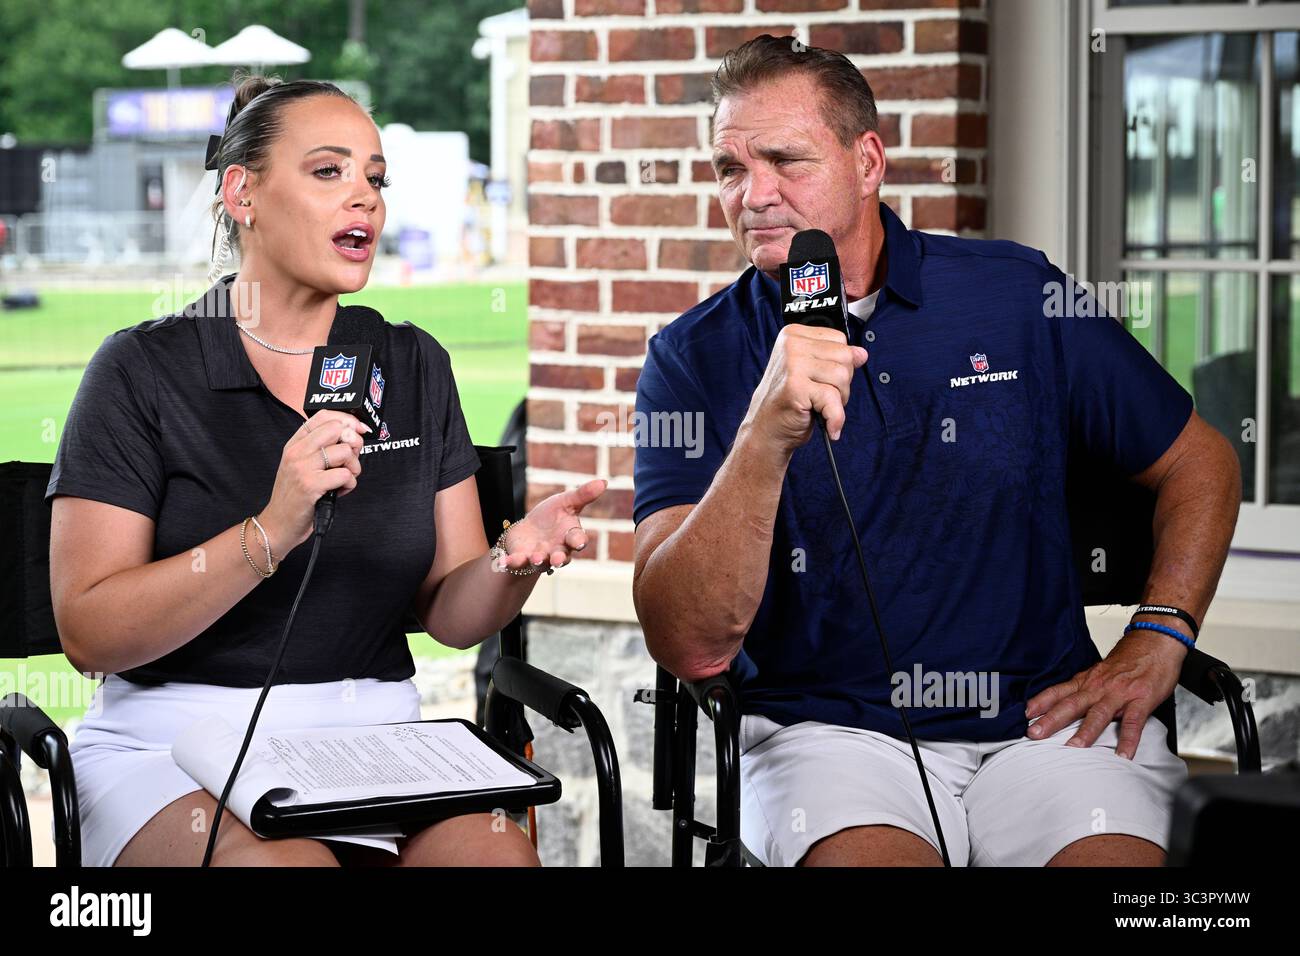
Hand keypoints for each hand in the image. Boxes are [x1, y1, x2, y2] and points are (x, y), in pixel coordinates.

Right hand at [259, 410, 369, 553]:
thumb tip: (354, 435)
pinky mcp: (310, 485)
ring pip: (345, 452)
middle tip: (349, 461)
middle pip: (338, 430)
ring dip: (353, 468)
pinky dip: (349, 485)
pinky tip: (339, 491)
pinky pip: (345, 475)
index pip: (324, 416)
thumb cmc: (295, 495)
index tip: (359, 430)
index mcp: (295, 443)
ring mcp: (302, 468)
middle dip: (354, 445)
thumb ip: (325, 449)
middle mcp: (297, 452)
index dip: (347, 419)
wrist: (278, 524)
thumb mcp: (303, 465)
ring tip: (343, 480)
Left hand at [492, 478, 606, 573]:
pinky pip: (516, 563)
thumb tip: (604, 481)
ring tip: (534, 558)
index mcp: (569, 536)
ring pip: (540, 562)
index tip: (579, 542)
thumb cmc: (552, 517)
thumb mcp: (565, 502)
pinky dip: (510, 562)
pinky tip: (502, 561)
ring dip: (537, 560)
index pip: (577, 539)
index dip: (578, 541)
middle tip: (557, 559)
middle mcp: (557, 550)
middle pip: (561, 557)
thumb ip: (583, 495)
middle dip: (559, 558)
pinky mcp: (521, 558)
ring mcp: (539, 556)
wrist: (529, 531)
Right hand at [742, 324, 867, 449]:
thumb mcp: (813, 373)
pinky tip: (829, 426)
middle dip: (842, 382)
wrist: (766, 428)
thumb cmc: (788, 401)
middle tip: (822, 396)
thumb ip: (835, 359)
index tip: (822, 379)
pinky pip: (832, 399)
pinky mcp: (796, 386)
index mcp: (794, 335)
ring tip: (820, 406)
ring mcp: (792, 364)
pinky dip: (835, 418)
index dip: (839, 363)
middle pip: (845, 356)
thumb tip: (861, 353)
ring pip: (842, 376)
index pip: (839, 339)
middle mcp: (791, 345)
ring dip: (838, 399)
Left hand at [1024, 627, 1187, 758]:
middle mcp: (1098, 687)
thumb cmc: (1127, 661)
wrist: (1154, 643)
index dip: (1040, 703)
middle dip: (1051, 720)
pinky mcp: (1140, 700)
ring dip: (1085, 731)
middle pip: (1071, 704)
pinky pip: (1133, 723)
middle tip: (1035, 734)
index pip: (1058, 692)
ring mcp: (1119, 694)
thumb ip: (1083, 689)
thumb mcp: (1098, 672)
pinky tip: (1123, 754)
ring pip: (1098, 714)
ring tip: (1073, 748)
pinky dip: (1128, 740)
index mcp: (1087, 681)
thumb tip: (1063, 703)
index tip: (1023, 715)